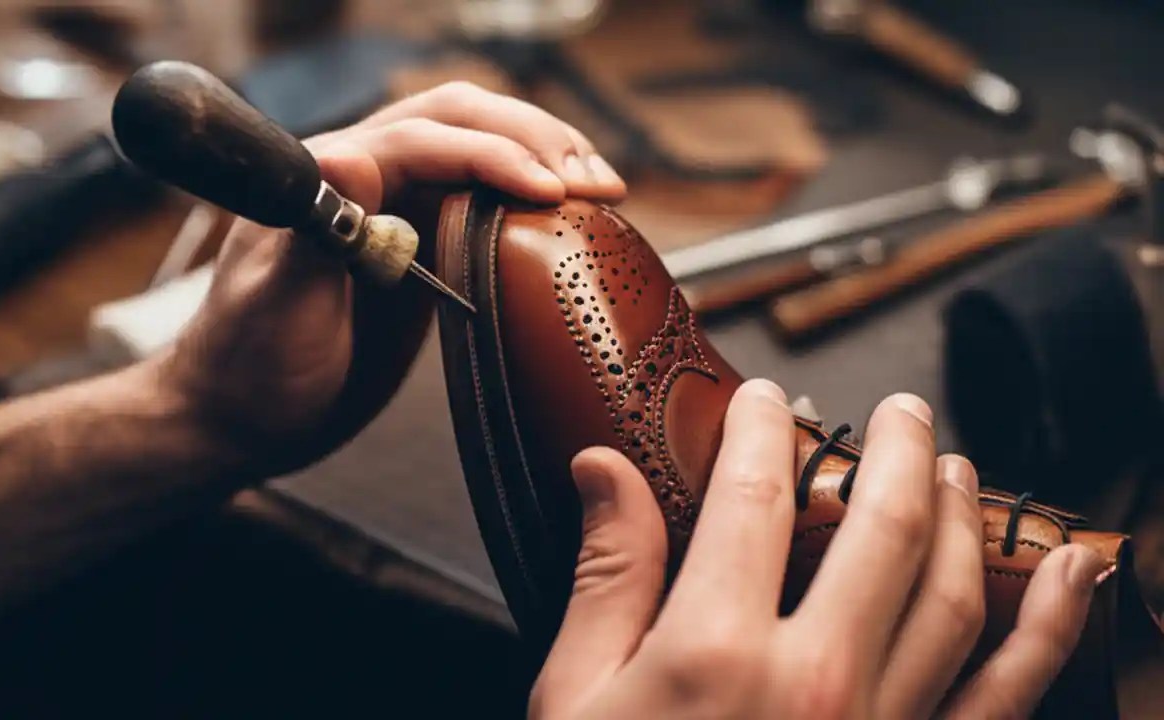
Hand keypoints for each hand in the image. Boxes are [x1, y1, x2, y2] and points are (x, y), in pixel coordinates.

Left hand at [158, 82, 625, 475]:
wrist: (242, 419)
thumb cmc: (248, 368)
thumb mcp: (277, 308)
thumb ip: (313, 234)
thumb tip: (349, 155)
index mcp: (328, 180)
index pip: (423, 140)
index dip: (492, 156)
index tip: (549, 189)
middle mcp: (365, 180)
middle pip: (460, 121)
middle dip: (534, 138)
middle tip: (596, 181)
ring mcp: (395, 212)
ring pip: (477, 152)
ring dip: (542, 157)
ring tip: (601, 188)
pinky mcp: (419, 251)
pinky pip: (482, 205)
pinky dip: (531, 204)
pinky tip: (569, 222)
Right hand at [532, 380, 1102, 718]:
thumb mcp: (574, 700)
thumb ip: (606, 578)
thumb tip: (603, 468)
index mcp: (713, 650)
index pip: (750, 494)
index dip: (759, 428)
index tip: (762, 400)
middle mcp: (814, 679)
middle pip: (877, 525)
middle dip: (890, 447)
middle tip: (895, 406)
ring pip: (952, 592)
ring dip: (961, 512)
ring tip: (952, 462)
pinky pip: (1008, 694)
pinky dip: (1053, 629)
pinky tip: (1073, 573)